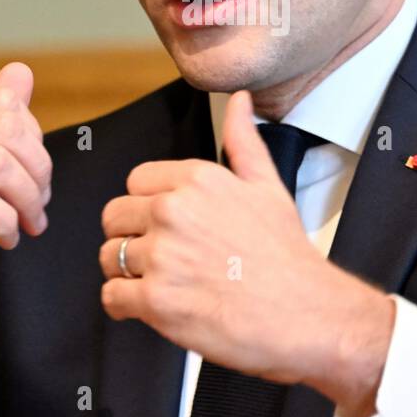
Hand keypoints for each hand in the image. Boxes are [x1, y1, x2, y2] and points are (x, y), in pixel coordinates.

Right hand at [0, 61, 51, 330]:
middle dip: (39, 170)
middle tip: (39, 204)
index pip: (4, 103)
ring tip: (27, 223)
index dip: (35, 141)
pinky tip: (6, 238)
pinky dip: (7, 223)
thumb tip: (22, 72)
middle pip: (7, 128)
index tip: (38, 177)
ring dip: (28, 200)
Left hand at [98, 90, 392, 412]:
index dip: (148, 206)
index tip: (165, 225)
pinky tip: (155, 306)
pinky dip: (126, 305)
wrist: (307, 314)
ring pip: (109, 256)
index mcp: (196, 180)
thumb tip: (239, 101)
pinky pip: (112, 296)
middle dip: (131, 236)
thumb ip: (243, 141)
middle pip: (114, 216)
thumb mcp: (268, 186)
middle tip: (163, 257)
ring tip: (164, 282)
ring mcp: (162, 256)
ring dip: (128, 273)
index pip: (135, 181)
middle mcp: (174, 212)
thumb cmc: (287, 257)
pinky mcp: (155, 300)